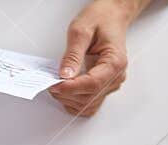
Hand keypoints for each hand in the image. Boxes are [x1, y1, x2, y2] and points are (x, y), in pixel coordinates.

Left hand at [50, 0, 142, 116]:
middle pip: (89, 97)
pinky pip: (89, 104)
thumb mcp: (81, 30)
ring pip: (88, 105)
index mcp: (115, 62)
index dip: (71, 88)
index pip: (92, 84)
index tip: (55, 85)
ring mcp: (110, 83)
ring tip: (57, 85)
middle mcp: (116, 76)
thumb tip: (65, 74)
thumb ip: (72, 54)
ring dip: (69, 99)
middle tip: (51, 82)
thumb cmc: (101, 19)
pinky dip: (74, 101)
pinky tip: (66, 91)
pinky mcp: (104, 87)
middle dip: (67, 94)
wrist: (111, 16)